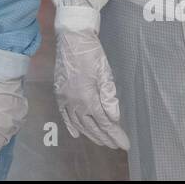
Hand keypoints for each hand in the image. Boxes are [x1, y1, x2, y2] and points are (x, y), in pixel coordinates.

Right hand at [53, 14, 128, 149]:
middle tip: (116, 146)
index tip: (125, 144)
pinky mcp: (59, 93)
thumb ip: (109, 97)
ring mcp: (65, 98)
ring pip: (78, 123)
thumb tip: (114, 118)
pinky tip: (77, 134)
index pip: (104, 122)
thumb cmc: (91, 53)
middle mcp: (74, 102)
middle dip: (105, 137)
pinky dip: (70, 126)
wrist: (72, 38)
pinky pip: (64, 114)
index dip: (115, 134)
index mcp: (87, 97)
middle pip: (91, 126)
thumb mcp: (105, 73)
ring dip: (91, 134)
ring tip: (101, 142)